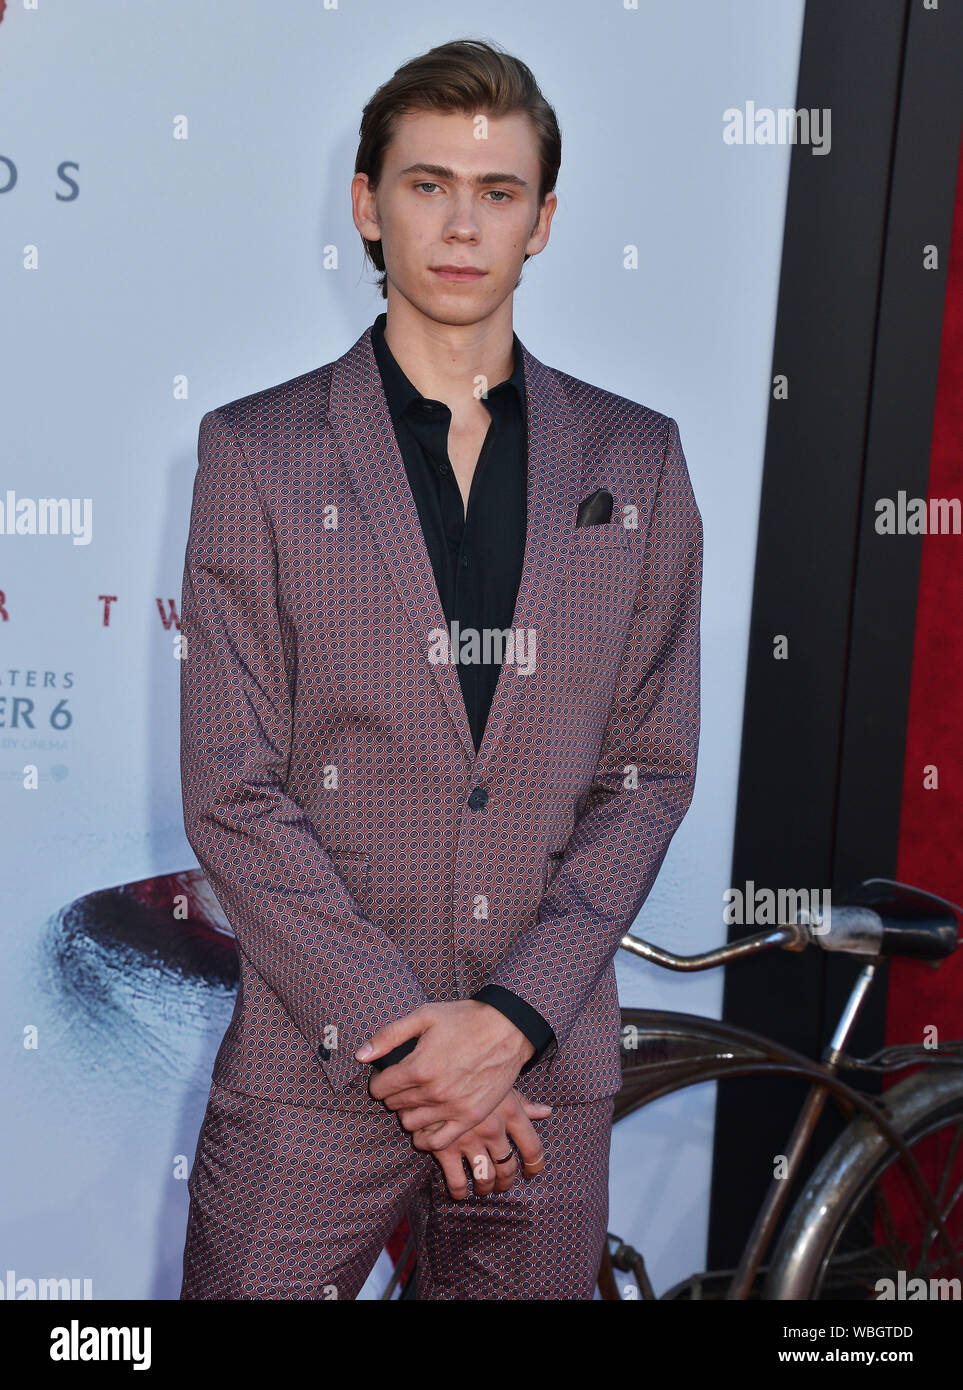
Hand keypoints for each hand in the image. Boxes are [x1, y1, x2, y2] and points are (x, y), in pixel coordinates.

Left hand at [356, 1000, 534, 1150]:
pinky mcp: (470, 1118)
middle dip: (394, 1095)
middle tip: (404, 1084)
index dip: (379, 1081)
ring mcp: (452, 1108)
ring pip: (411, 1124)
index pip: (380, 1088)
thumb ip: (389, 1036)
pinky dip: (426, 1139)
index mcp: (418, 1067)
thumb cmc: (464, 1019)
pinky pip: (438, 1142)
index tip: (387, 1075)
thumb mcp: (424, 1016)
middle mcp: (433, 1092)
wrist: (507, 1029)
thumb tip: (361, 1055)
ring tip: (417, 1100)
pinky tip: (426, 1126)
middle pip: (394, 1106)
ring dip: (408, 1113)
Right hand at [430, 1089, 551, 1199]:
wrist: (432, 1073)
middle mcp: (493, 1128)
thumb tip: (547, 1111)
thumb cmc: (470, 1077)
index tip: (531, 1172)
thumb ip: (523, 1103)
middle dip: (506, 1182)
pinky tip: (460, 1193)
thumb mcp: (499, 1084)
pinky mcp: (445, 1147)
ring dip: (486, 1188)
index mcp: (510, 1111)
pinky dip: (460, 1192)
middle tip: (502, 1185)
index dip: (535, 1165)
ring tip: (484, 1188)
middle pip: (508, 1167)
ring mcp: (469, 1139)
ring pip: (486, 1178)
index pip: (532, 1147)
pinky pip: (457, 1181)